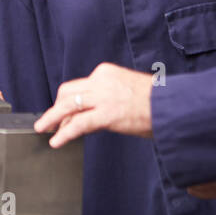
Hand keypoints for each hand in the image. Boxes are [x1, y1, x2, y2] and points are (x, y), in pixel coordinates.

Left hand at [33, 63, 153, 147]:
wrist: (173, 106)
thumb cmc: (157, 101)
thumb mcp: (127, 89)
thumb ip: (109, 96)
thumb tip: (94, 114)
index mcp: (106, 73)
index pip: (78, 86)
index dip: (67, 101)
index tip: (63, 114)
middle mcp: (100, 80)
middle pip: (67, 93)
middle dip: (56, 108)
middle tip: (48, 122)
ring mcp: (103, 97)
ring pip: (67, 106)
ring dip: (51, 119)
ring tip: (42, 129)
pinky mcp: (107, 114)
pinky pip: (78, 124)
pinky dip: (64, 133)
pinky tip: (56, 142)